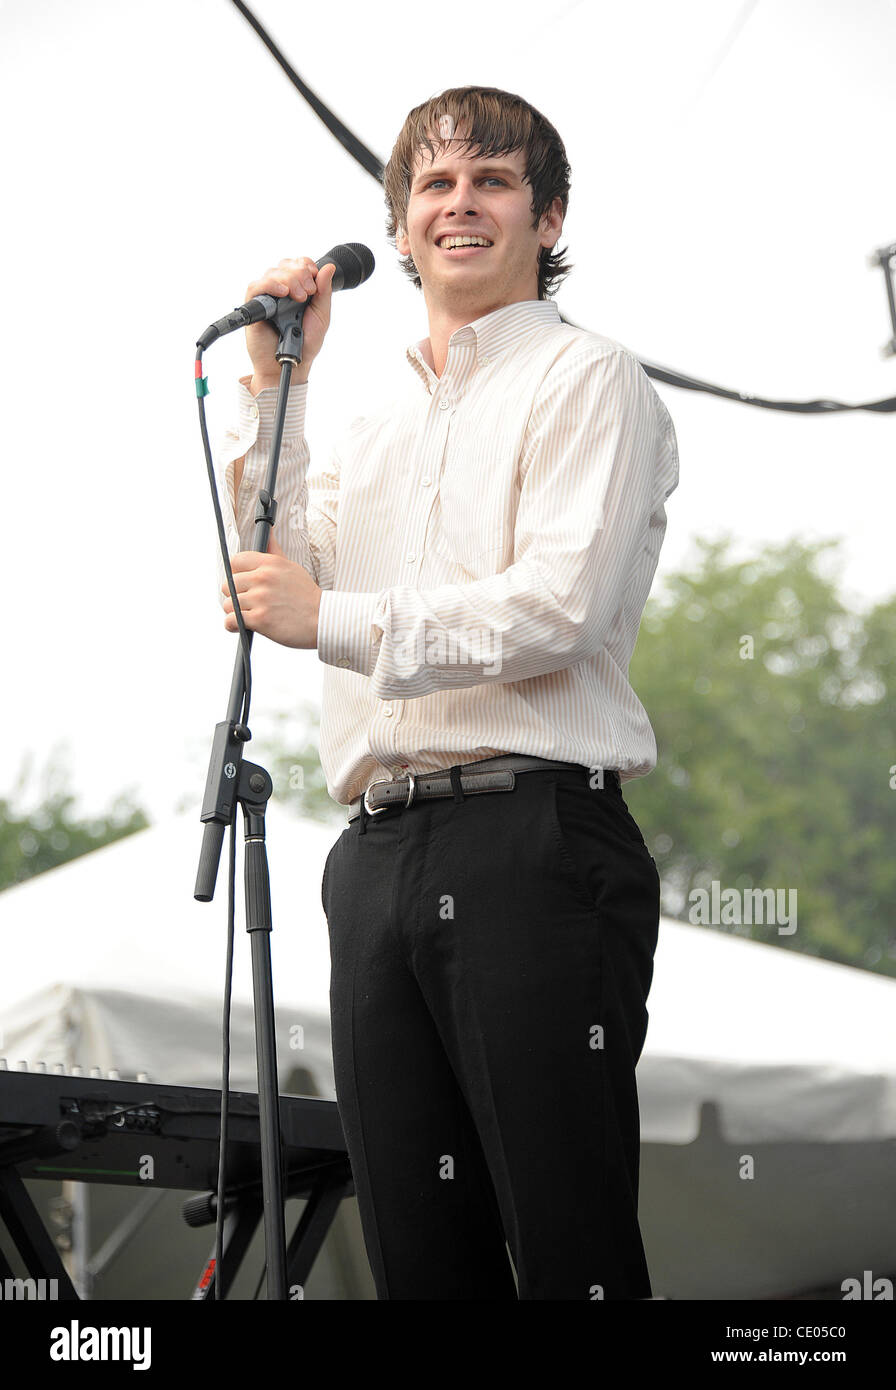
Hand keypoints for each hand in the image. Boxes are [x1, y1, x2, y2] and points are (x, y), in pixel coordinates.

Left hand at [221, 532, 320, 648]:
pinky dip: (233, 625)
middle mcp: (263, 578)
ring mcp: (261, 599)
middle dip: (234, 595)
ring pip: (228, 604)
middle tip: (247, 602)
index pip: (235, 561)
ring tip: (248, 614)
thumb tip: (268, 531)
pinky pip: (231, 620)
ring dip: (235, 612)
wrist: (322, 619)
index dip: (235, 573)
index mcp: (270, 563)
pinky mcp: (260, 619)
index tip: (241, 583)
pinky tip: (243, 625)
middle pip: (228, 584)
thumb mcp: (291, 567)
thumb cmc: (306, 596)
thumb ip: (274, 550)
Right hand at [244, 256, 336, 389]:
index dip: (306, 266)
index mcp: (297, 289)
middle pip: (286, 264)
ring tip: (298, 297)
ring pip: (272, 272)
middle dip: (300, 274)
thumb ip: (324, 292)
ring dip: (288, 279)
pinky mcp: (255, 307)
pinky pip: (256, 287)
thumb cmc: (305, 343)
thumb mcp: (321, 316)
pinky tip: (282, 293)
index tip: (314, 280)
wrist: (292, 364)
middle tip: (307, 293)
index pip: (298, 264)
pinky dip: (269, 285)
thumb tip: (329, 267)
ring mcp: (267, 297)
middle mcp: (281, 290)